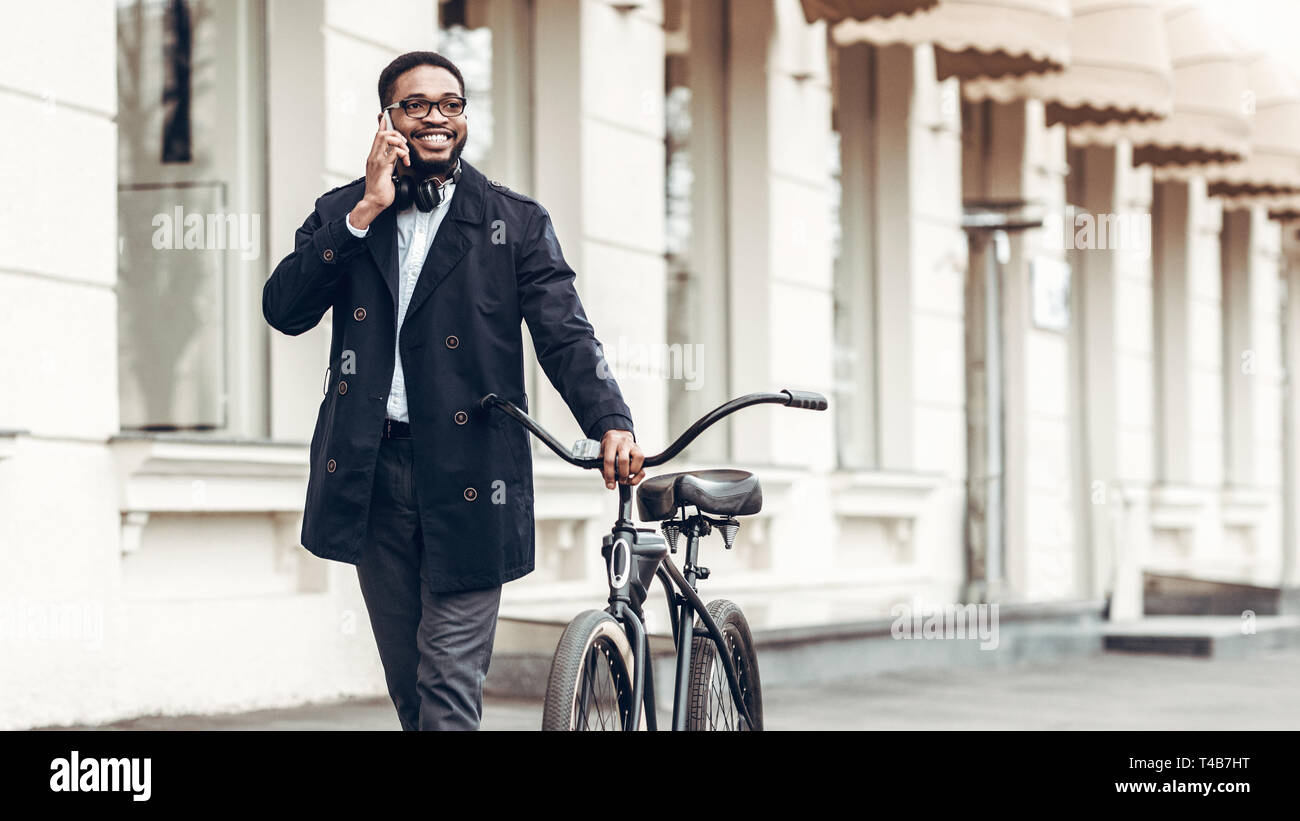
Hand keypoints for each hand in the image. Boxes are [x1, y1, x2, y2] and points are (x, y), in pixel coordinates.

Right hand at [351, 113, 410, 228]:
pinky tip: (406, 162)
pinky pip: (393, 152)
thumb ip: (390, 162)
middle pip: (381, 133)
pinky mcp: (382, 167)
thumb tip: (397, 157)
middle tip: (404, 145)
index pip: (377, 136)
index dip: (382, 124)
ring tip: (406, 154)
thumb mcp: (386, 172)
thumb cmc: (381, 189)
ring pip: (386, 138)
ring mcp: (376, 161)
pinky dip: (402, 154)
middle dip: (396, 134)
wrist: (374, 201)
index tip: (384, 116)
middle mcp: (373, 156)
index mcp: (374, 156)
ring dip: (399, 143)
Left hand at [600, 430, 643, 489]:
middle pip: (624, 461)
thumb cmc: (609, 446)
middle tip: (620, 480)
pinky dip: (639, 475)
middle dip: (622, 475)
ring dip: (632, 473)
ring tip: (626, 476)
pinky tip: (633, 476)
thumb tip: (609, 481)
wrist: (618, 435)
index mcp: (611, 442)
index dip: (610, 475)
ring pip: (637, 462)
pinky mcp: (641, 452)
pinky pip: (643, 466)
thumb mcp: (601, 453)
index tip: (610, 485)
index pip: (610, 460)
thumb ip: (603, 467)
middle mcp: (623, 443)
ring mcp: (634, 447)